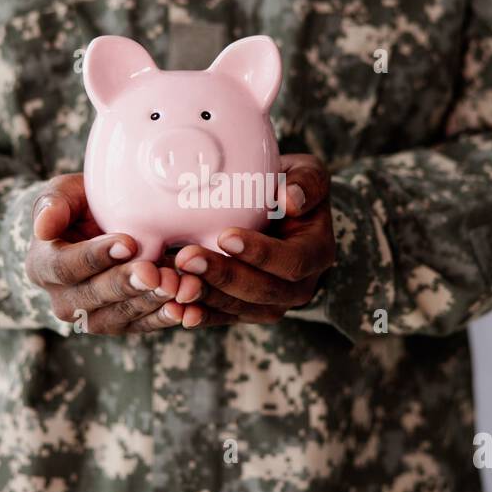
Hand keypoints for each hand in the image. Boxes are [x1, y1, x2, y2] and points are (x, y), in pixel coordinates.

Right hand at [24, 174, 183, 333]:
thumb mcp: (65, 195)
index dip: (96, 257)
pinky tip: (182, 307)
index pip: (65, 267)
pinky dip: (162, 317)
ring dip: (148, 302)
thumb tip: (42, 227)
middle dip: (126, 284)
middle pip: (93, 296)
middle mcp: (63, 299)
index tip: (127, 243)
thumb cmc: (82, 207)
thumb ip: (53, 205)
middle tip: (153, 272)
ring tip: (173, 285)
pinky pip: (140, 326)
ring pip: (118, 315)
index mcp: (43, 266)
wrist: (104, 229)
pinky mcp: (121, 324)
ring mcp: (91, 316)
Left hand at [173, 154, 336, 327]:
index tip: (226, 236)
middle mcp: (299, 287)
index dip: (261, 253)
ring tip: (174, 284)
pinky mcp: (245, 311)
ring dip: (205, 297)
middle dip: (223, 276)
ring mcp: (272, 304)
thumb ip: (307, 183)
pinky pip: (222, 317)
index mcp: (317, 253)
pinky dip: (198, 314)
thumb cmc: (290, 187)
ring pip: (239, 309)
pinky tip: (174, 309)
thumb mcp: (307, 174)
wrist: (276, 212)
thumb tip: (291, 201)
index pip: (293, 261)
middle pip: (263, 290)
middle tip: (187, 258)